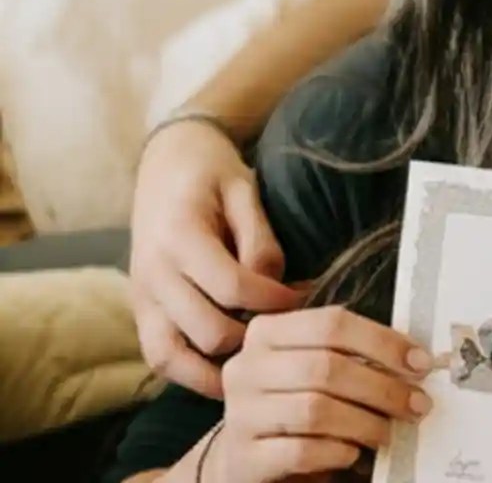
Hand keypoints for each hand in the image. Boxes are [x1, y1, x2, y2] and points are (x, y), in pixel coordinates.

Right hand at [130, 119, 302, 397]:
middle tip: (288, 333)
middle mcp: (152, 273)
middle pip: (208, 331)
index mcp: (179, 236)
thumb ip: (260, 241)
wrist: (165, 164)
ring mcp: (140, 297)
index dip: (275, 301)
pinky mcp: (139, 311)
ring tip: (260, 365)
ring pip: (172, 358)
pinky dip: (191, 374)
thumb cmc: (212, 175)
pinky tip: (229, 372)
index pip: (232, 288)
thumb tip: (277, 290)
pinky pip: (159, 358)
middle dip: (254, 338)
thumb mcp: (244, 191)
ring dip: (218, 370)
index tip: (305, 297)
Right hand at [208, 307, 434, 482]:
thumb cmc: (293, 403)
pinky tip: (352, 453)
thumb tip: (415, 360)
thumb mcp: (313, 368)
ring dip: (366, 423)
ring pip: (316, 411)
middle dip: (383, 388)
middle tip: (417, 404)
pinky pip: (302, 452)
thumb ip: (352, 355)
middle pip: (326, 368)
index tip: (420, 363)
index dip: (383, 341)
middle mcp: (247, 367)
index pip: (331, 324)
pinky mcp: (244, 457)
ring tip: (388, 432)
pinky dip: (337, 452)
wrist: (246, 455)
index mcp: (267, 332)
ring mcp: (241, 413)